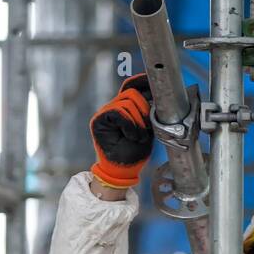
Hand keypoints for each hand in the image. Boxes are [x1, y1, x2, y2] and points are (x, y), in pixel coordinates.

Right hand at [90, 73, 153, 189]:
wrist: (123, 171)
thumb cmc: (135, 152)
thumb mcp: (147, 128)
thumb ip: (147, 111)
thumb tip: (154, 93)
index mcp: (124, 107)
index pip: (131, 86)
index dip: (142, 81)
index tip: (154, 84)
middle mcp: (113, 107)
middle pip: (131, 92)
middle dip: (144, 109)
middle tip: (147, 129)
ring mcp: (105, 113)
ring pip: (126, 101)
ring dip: (138, 121)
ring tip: (138, 137)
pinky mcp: (99, 120)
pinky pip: (118, 112)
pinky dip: (129, 124)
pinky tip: (132, 136)